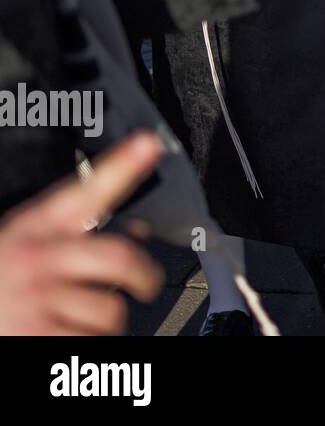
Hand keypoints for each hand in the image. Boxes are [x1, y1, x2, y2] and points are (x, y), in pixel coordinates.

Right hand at [0, 132, 164, 334]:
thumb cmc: (2, 282)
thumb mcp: (31, 246)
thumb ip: (80, 235)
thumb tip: (138, 231)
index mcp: (36, 229)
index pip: (85, 191)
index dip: (120, 166)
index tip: (148, 143)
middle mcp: (36, 258)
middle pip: (118, 257)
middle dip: (143, 276)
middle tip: (145, 284)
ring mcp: (35, 298)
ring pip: (109, 310)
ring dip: (104, 321)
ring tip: (78, 316)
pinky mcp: (34, 335)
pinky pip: (92, 341)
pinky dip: (88, 343)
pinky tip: (65, 333)